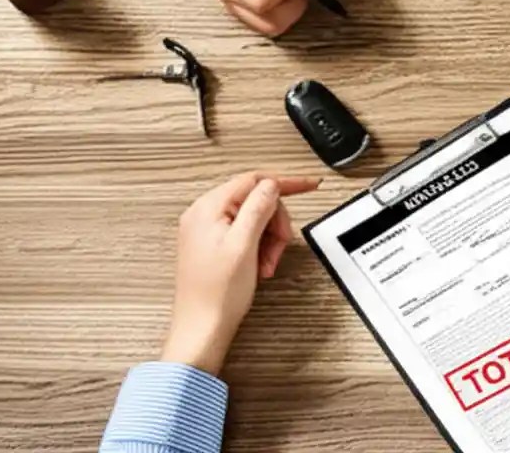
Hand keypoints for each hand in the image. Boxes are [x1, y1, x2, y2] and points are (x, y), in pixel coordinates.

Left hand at [160, 172, 321, 374]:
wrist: (201, 329)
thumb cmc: (217, 294)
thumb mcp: (244, 245)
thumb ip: (258, 208)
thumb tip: (271, 184)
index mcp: (207, 209)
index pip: (253, 181)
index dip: (284, 184)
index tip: (308, 186)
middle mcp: (203, 215)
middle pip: (255, 200)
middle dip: (275, 221)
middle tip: (282, 243)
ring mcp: (206, 231)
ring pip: (253, 219)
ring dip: (268, 238)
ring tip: (269, 262)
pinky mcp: (212, 246)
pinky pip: (244, 234)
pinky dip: (258, 247)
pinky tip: (260, 265)